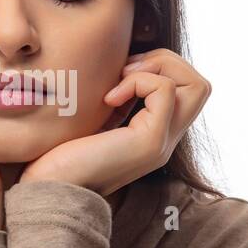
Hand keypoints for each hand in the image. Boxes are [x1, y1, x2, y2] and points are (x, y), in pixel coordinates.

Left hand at [17, 48, 211, 197]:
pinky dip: (137, 81)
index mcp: (154, 134)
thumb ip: (118, 97)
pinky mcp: (150, 142)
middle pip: (200, 85)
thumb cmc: (59, 154)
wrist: (46, 187)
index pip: (189, 90)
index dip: (161, 67)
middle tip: (126, 71)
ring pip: (196, 85)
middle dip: (165, 62)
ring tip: (122, 80)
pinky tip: (109, 99)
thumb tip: (126, 60)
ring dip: (157, 68)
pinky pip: (165, 90)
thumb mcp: (96, 117)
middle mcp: (165, 141)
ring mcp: (161, 143)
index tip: (123, 72)